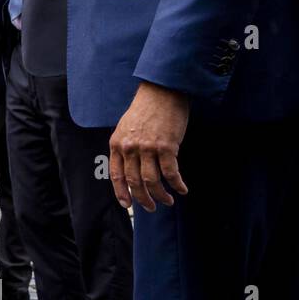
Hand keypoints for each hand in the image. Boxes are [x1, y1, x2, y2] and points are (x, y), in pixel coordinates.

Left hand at [109, 82, 189, 210]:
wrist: (162, 92)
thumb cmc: (146, 109)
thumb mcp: (126, 128)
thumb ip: (126, 146)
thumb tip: (130, 166)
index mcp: (117, 144)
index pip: (117, 175)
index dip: (122, 192)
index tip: (127, 205)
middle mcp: (130, 148)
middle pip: (134, 182)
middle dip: (143, 198)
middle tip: (152, 207)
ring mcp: (147, 148)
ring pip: (151, 181)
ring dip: (160, 195)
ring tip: (167, 201)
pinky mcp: (166, 147)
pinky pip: (170, 173)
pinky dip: (176, 184)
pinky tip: (182, 189)